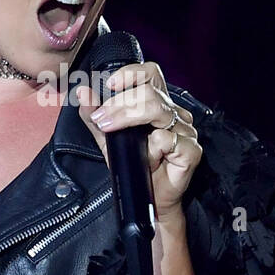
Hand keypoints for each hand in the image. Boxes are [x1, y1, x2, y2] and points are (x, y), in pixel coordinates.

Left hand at [73, 62, 201, 220]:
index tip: (110, 83)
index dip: (132, 73)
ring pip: (158, 111)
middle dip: (119, 104)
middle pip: (150, 93)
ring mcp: (186, 131)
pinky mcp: (191, 150)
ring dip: (128, 120)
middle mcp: (175, 113)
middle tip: (101, 119)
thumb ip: (94, 116)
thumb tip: (82, 93)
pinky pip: (167, 140)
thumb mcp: (107, 139)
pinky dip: (151, 149)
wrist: (149, 201)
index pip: (151, 74)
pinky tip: (148, 160)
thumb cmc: (133, 166)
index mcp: (159, 104)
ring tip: (112, 132)